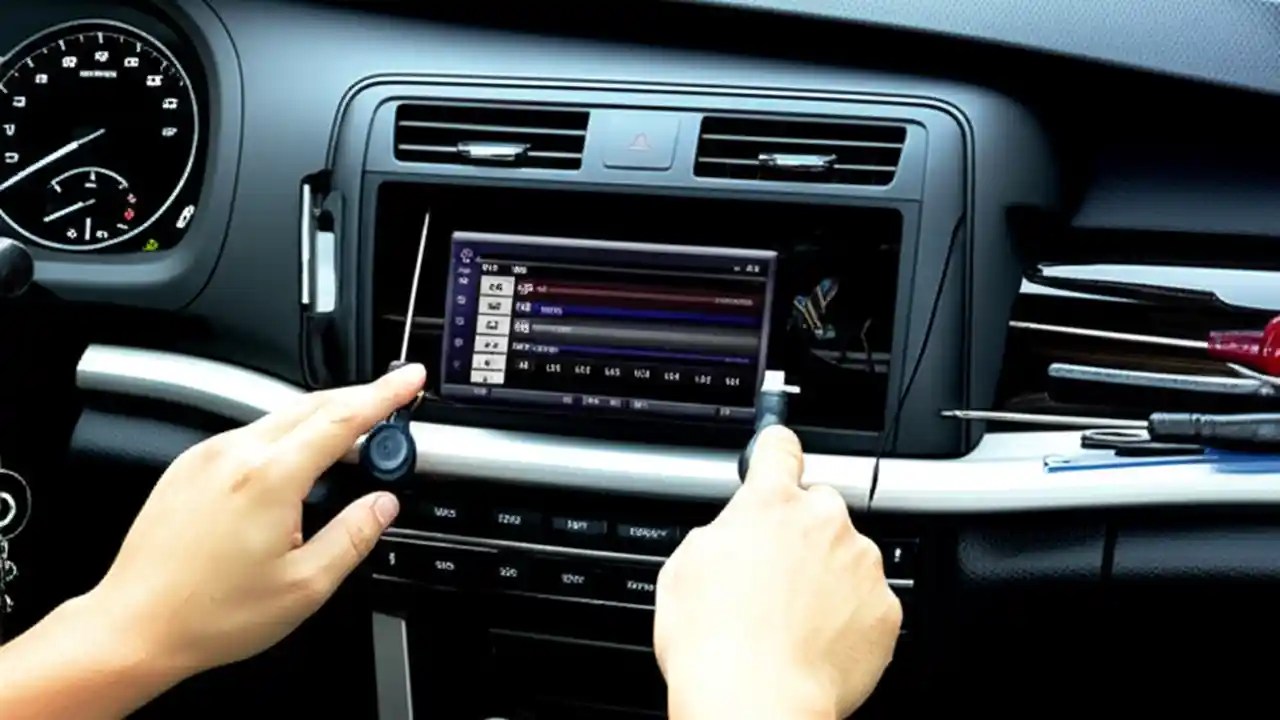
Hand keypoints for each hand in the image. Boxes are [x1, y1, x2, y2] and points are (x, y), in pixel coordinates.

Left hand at [88, 364, 425, 678]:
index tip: (409, 379)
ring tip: (349, 441)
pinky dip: (284, 436)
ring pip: (278, 417)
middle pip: (312, 405)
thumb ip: (353, 536)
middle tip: (391, 404)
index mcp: (270, 478)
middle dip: (358, 398)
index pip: (342, 418)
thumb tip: (383, 505)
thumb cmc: (209, 614)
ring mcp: (206, 457)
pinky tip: (295, 463)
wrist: (134, 627)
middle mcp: (234, 455)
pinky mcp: (187, 468)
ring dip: (321, 419)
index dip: (384, 395)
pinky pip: (248, 435)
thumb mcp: (305, 585)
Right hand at [654, 426, 901, 719]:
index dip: (776, 452)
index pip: (781, 449)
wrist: (755, 697)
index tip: (778, 453)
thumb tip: (732, 538)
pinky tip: (817, 642)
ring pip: (848, 557)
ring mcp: (860, 564)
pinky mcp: (886, 608)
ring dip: (827, 577)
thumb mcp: (684, 567)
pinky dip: (850, 617)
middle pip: (819, 508)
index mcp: (770, 504)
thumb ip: (720, 534)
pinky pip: (869, 602)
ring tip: (792, 621)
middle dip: (802, 534)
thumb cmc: (712, 639)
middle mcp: (823, 521)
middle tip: (772, 578)